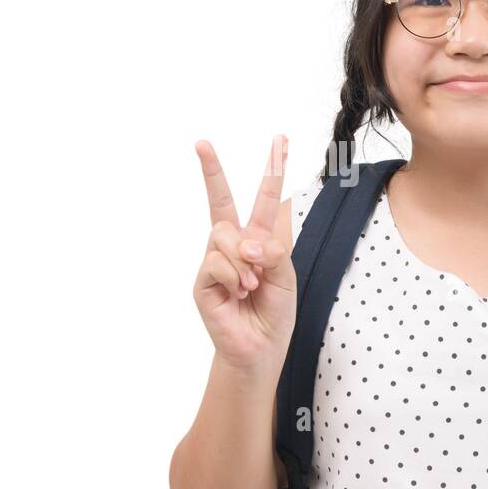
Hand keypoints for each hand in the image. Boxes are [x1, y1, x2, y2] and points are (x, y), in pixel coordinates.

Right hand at [192, 135, 295, 374]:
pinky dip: (234, 277)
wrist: (261, 349)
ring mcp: (213, 261)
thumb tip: (248, 242)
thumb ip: (274, 252)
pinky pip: (216, 263)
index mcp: (258, 238)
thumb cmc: (274, 312)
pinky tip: (238, 294)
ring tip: (252, 285)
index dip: (272, 169)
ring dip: (244, 260)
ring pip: (224, 235)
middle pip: (221, 200)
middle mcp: (232, 244)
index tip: (280, 139)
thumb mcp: (286, 277)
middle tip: (200, 142)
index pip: (265, 198)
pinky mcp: (202, 281)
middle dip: (210, 169)